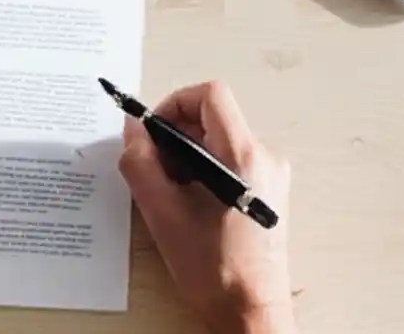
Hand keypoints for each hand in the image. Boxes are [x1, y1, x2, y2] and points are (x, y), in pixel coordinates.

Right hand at [119, 82, 294, 333]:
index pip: (210, 95)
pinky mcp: (269, 189)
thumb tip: (133, 130)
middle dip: (177, 135)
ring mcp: (271, 173)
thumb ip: (141, 163)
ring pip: (220, 140)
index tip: (152, 132)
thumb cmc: (212, 268)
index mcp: (243, 156)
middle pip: (213, 118)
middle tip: (155, 170)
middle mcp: (265, 156)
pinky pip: (231, 161)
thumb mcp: (162, 214)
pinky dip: (205, 170)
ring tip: (172, 194)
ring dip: (189, 156)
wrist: (250, 309)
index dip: (174, 103)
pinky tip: (191, 204)